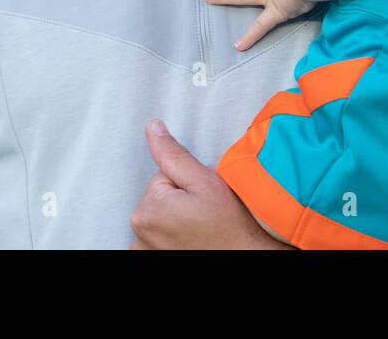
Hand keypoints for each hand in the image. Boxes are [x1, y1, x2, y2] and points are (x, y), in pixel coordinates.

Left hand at [128, 121, 290, 248]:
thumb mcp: (205, 182)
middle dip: (182, 200)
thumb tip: (152, 127)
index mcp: (146, 211)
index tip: (204, 198)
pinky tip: (194, 241)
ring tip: (203, 228)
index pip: (163, 176)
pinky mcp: (153, 259)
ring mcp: (145, 250)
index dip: (188, 182)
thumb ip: (174, 155)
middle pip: (161, 198)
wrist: (248, 256)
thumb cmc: (231, 226)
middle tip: (206, 212)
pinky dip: (175, 237)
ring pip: (163, 218)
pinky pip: (161, 237)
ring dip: (179, 219)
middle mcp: (139, 234)